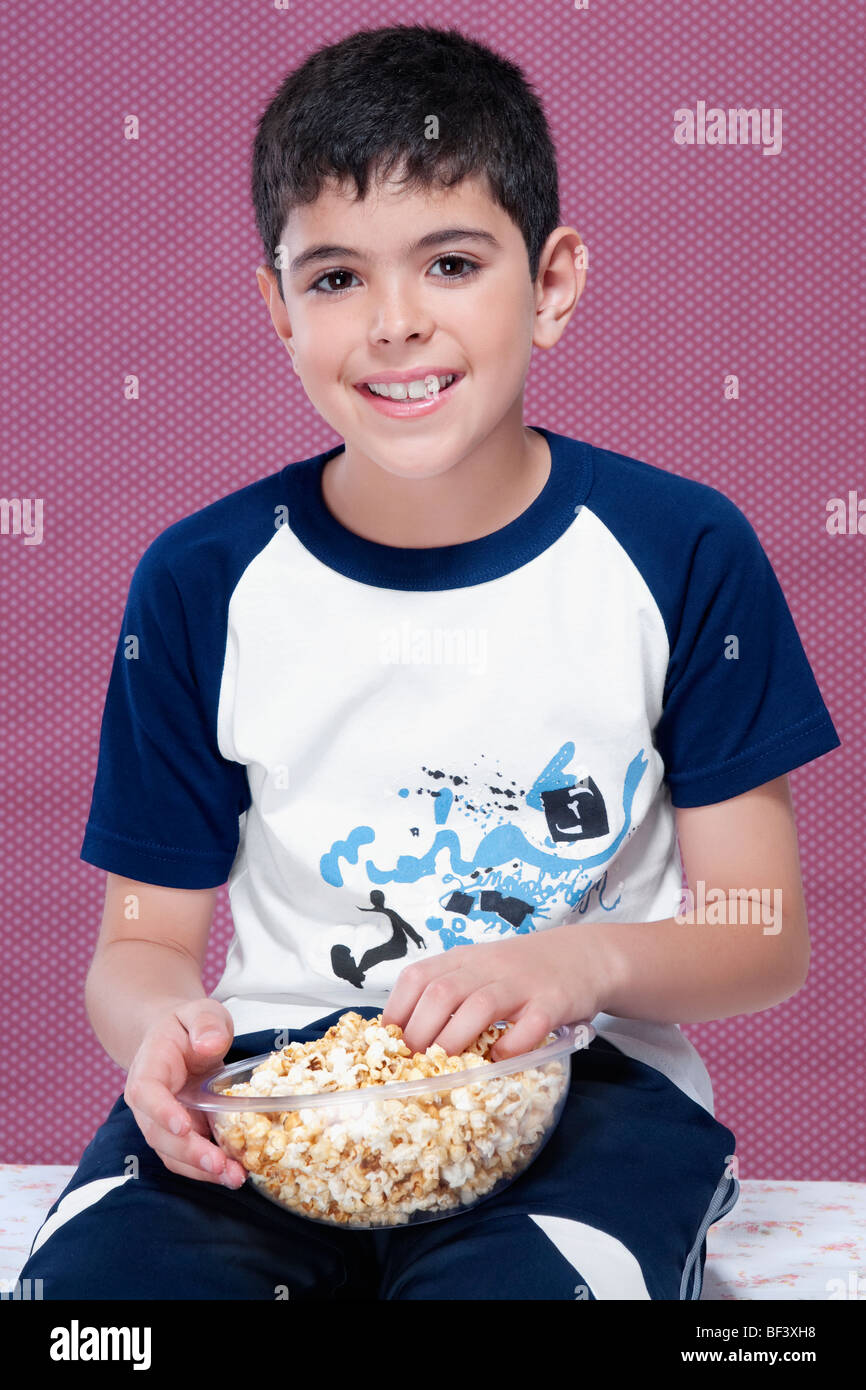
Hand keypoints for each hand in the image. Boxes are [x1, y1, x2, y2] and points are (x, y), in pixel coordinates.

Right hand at [124, 999, 246, 1188]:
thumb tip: (209, 1045)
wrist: (178, 1040)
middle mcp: (148, 1102)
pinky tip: (233, 1174)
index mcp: (149, 1067)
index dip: (161, 1112)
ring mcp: (162, 1122)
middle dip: (190, 1153)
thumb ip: (206, 1023)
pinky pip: (188, 1158)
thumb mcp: (201, 1011)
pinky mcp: (179, 1135)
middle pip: (159, 1133)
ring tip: (234, 1177)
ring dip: (201, 1170)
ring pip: (172, 1153)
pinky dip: (208, 1170)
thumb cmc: (189, 1026)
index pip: (146, 1092)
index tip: (184, 1127)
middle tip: (220, 1165)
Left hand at [380, 924, 601, 1061]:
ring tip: (448, 1067)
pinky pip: (529, 1026)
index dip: (397, 1011)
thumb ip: (449, 992)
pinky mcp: (553, 1002)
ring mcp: (522, 983)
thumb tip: (405, 1034)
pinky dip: (510, 1048)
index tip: (390, 1042)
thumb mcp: (480, 969)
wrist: (584, 955)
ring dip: (456, 1041)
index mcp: (464, 958)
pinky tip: (501, 1060)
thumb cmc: (522, 971)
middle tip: (416, 1063)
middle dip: (421, 1033)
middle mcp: (489, 966)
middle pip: (441, 992)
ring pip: (479, 1006)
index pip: (416, 976)